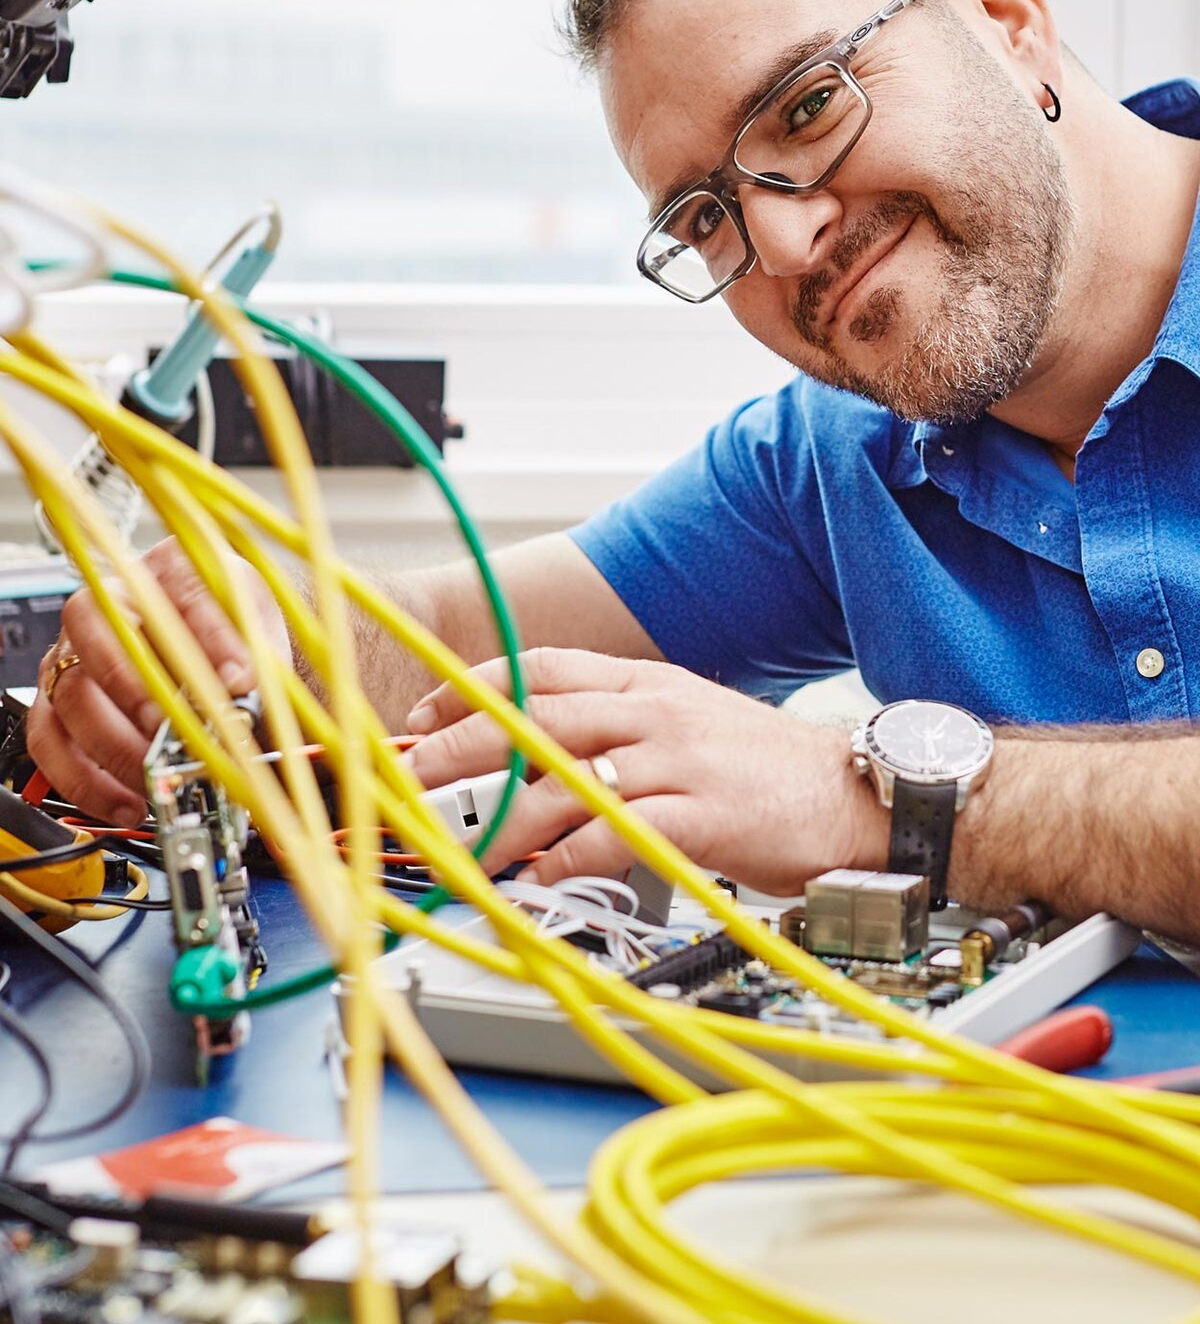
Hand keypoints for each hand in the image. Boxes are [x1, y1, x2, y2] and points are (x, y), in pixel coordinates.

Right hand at [26, 538, 289, 825]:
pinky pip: (51, 741)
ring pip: (70, 697)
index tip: (242, 681)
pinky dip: (87, 779)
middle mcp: (109, 604)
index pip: (182, 592)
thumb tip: (249, 689)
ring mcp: (76, 652)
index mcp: (164, 568)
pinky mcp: (59, 700)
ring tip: (156, 778)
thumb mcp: (258, 623)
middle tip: (177, 734)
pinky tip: (128, 800)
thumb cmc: (233, 628)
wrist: (220, 646)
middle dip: (141, 695)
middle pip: (101, 641)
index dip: (212, 640)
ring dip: (114, 747)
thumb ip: (258, 652)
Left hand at [407, 648, 888, 893]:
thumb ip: (616, 731)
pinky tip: (541, 879)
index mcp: (646, 684)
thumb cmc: (763, 770)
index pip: (544, 669)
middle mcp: (655, 711)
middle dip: (464, 743)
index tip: (426, 714)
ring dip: (503, 814)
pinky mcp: (705, 814)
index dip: (476, 688)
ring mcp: (680, 760)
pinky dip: (571, 858)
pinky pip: (621, 832)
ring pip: (568, 777)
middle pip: (539, 716)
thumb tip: (534, 761)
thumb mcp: (685, 723)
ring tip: (460, 845)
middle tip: (414, 773)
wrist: (856, 793)